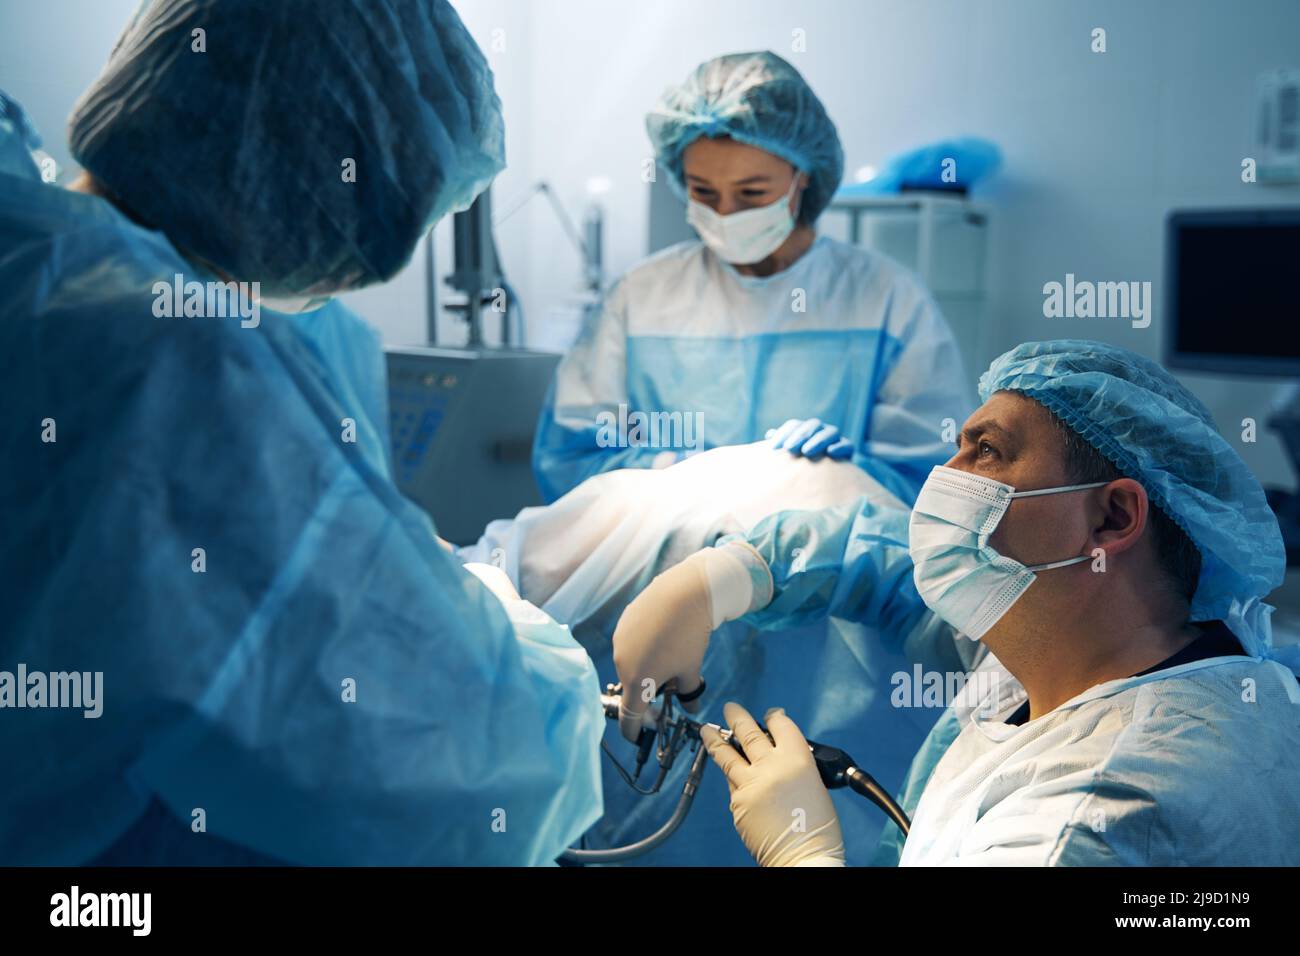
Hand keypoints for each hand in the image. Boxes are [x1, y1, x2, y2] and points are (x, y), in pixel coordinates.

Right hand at [612, 552, 713, 741]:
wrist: (685, 592)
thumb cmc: (689, 635)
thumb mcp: (691, 669)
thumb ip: (689, 694)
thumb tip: (691, 708)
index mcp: (638, 682)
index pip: (628, 717)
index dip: (632, 731)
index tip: (637, 737)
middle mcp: (622, 664)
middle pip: (632, 688)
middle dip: (647, 693)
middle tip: (668, 688)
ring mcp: (620, 642)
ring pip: (631, 665)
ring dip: (645, 668)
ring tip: (669, 655)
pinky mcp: (623, 623)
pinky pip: (630, 644)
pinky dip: (642, 648)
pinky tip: (661, 637)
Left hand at [701, 702, 845, 866]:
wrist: (803, 858)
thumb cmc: (817, 829)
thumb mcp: (816, 786)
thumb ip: (794, 767)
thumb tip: (776, 757)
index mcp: (797, 759)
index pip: (781, 726)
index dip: (774, 716)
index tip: (770, 714)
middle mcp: (771, 766)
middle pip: (749, 732)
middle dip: (737, 717)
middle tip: (730, 708)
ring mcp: (750, 783)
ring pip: (727, 754)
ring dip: (716, 739)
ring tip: (708, 729)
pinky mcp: (737, 802)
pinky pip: (731, 783)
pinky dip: (730, 775)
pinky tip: (728, 771)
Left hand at [766, 418, 853, 459]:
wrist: (827, 478)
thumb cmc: (802, 465)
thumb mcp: (791, 455)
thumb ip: (783, 445)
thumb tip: (769, 434)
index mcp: (805, 430)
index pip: (794, 425)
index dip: (783, 434)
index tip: (773, 448)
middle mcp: (821, 430)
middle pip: (812, 425)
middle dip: (800, 435)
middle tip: (789, 448)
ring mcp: (835, 439)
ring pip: (830, 432)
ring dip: (818, 440)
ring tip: (806, 451)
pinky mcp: (847, 450)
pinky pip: (847, 444)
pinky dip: (840, 446)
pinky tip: (830, 453)